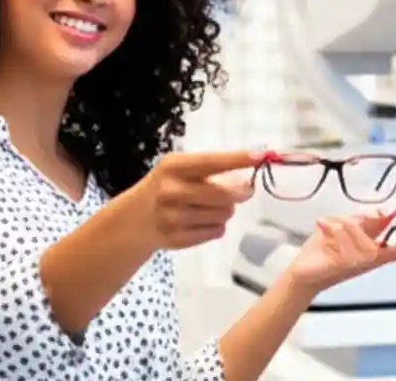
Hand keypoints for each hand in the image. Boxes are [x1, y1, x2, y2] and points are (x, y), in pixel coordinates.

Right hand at [133, 149, 262, 249]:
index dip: (237, 159)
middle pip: (225, 195)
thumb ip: (212, 171)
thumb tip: (247, 182)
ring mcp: (173, 218)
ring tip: (212, 206)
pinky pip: (217, 231)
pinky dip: (217, 226)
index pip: (211, 162)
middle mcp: (171, 191)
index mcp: (173, 167)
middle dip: (240, 193)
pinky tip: (203, 221)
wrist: (135, 218)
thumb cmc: (167, 185)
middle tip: (244, 191)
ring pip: (224, 215)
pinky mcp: (177, 239)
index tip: (260, 155)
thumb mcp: (181, 169)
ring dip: (226, 210)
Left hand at [285, 197, 395, 295]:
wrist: (303, 271)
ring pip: (358, 234)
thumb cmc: (324, 252)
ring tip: (328, 227)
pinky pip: (342, 238)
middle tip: (345, 221)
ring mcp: (355, 264)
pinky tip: (321, 226)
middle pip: (376, 236)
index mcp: (371, 253)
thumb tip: (382, 212)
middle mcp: (367, 261)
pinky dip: (330, 227)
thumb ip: (365, 222)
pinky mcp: (341, 264)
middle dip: (359, 223)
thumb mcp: (347, 229)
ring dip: (341, 225)